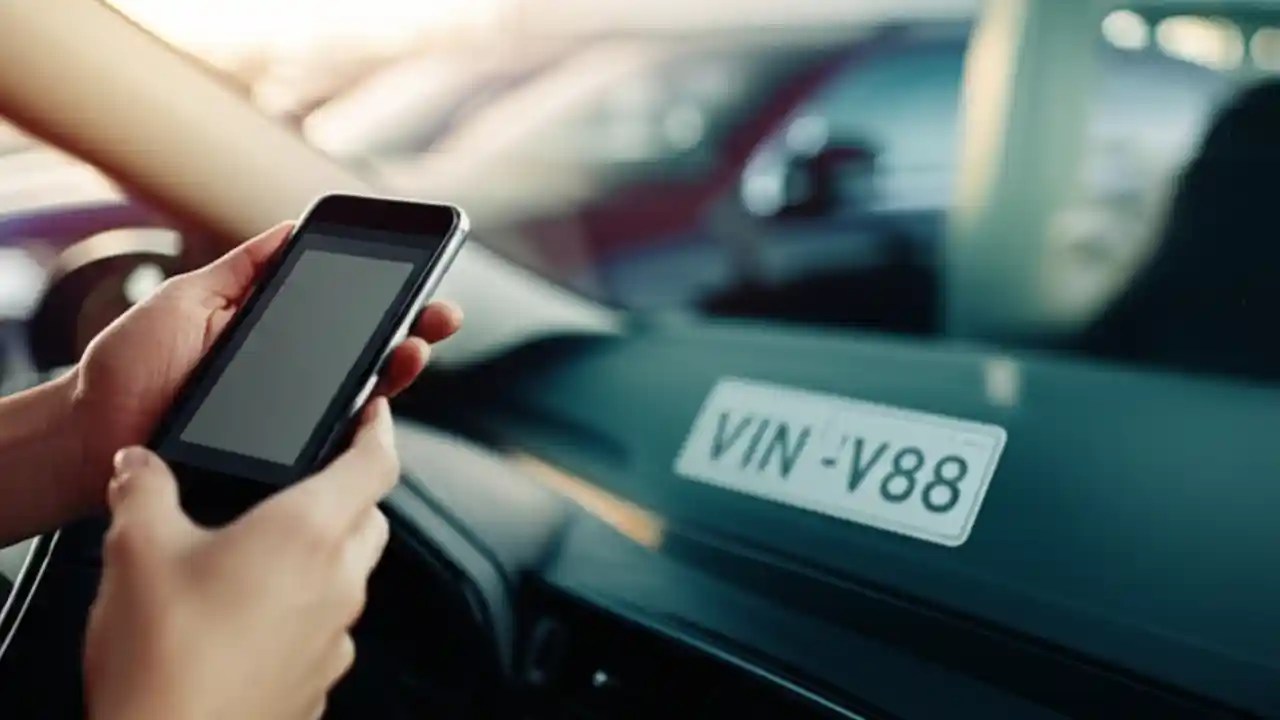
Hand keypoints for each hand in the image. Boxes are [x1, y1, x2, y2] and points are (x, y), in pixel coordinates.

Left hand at [70, 222, 462, 508]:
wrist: (91, 433)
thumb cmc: (129, 365)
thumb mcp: (187, 298)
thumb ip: (243, 268)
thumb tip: (293, 226)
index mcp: (275, 329)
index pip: (345, 308)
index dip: (388, 291)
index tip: (420, 268)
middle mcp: (294, 373)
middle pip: (372, 348)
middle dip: (416, 326)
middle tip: (443, 312)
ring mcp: (293, 414)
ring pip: (367, 391)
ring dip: (402, 367)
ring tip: (419, 344)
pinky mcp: (286, 451)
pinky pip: (338, 435)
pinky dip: (367, 416)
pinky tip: (381, 396)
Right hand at [84, 399, 397, 719]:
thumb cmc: (164, 660)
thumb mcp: (137, 552)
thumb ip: (144, 492)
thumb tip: (140, 465)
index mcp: (308, 533)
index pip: (376, 465)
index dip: (381, 430)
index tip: (377, 413)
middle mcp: (338, 582)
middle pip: (371, 518)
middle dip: (352, 491)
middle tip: (313, 478)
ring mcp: (335, 636)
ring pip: (353, 575)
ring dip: (326, 555)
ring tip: (267, 552)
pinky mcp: (319, 679)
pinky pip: (328, 627)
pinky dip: (306, 609)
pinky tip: (255, 617)